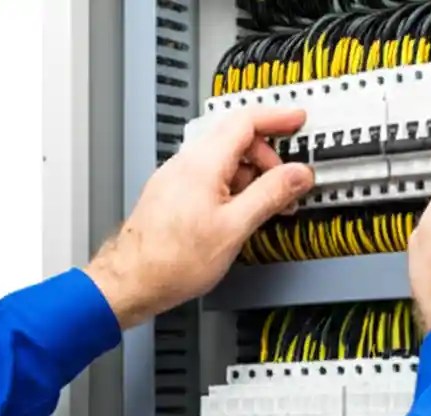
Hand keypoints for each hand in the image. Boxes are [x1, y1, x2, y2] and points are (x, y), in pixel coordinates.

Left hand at [85, 108, 314, 328]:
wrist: (132, 281)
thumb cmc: (171, 260)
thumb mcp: (235, 228)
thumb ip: (270, 195)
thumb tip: (298, 174)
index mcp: (202, 163)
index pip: (245, 120)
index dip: (276, 117)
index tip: (296, 120)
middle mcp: (185, 164)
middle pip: (235, 138)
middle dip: (266, 156)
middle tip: (287, 182)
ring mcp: (175, 178)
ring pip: (222, 160)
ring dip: (249, 175)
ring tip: (263, 206)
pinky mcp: (170, 194)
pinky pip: (207, 177)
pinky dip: (229, 187)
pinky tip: (236, 214)